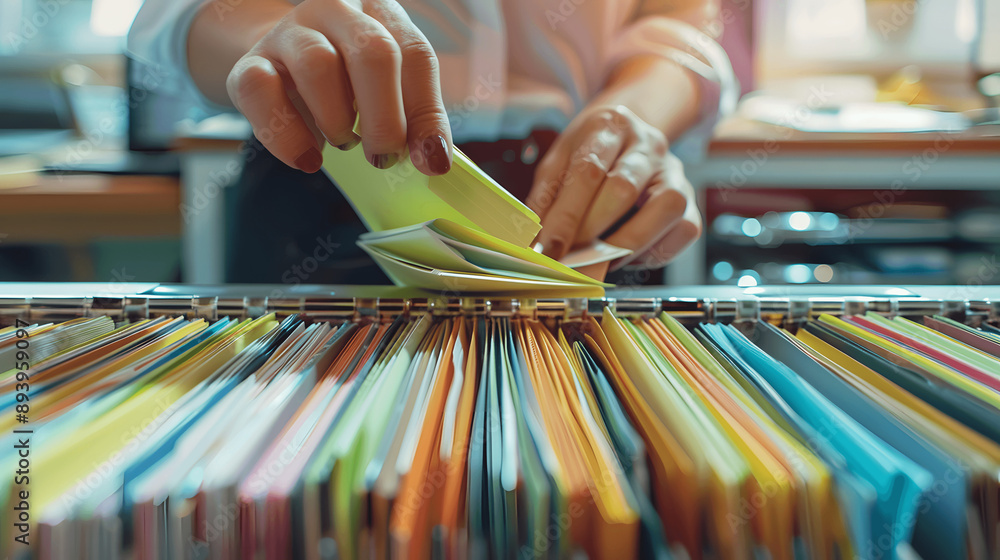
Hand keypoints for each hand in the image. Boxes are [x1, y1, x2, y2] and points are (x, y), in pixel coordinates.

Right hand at [224, 0, 451, 174]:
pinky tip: (308, 158)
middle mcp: (336, 11)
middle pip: (372, 53)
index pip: (415, 55)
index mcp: (382, 13)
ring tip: (344, 143)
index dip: (426, 113)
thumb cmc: (347, 82)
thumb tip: (434, 161)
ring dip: (337, 121)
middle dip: (384, 119)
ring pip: (318, 67)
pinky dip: (287, 136)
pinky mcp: (248, 62)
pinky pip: (260, 93)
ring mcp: (289, 32)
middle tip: (383, 157)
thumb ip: (413, 118)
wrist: (281, 66)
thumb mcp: (389, 91)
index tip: (430, 161)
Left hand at [526, 105, 700, 270]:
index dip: (566, 216)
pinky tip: (628, 254)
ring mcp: (675, 170)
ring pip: (666, 207)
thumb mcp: (559, 162)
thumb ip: (546, 198)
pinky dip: (654, 251)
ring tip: (600, 257)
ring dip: (628, 242)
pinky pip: (685, 230)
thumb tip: (535, 241)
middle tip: (570, 255)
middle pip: (625, 188)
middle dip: (592, 230)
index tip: (549, 248)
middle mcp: (648, 143)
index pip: (588, 171)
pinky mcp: (691, 200)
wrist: (628, 138)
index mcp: (610, 125)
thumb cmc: (590, 154)